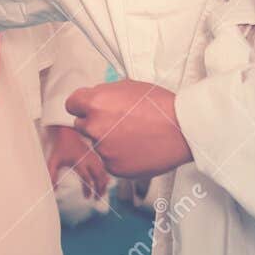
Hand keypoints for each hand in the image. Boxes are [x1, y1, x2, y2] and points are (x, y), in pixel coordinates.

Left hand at [44, 124, 110, 198]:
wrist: (66, 132)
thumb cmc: (59, 147)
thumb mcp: (53, 161)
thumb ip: (52, 176)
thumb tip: (54, 190)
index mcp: (79, 162)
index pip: (87, 178)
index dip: (88, 189)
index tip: (87, 197)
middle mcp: (88, 159)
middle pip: (99, 176)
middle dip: (100, 188)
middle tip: (97, 199)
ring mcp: (93, 156)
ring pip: (103, 171)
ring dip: (104, 183)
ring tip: (102, 193)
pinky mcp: (94, 154)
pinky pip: (103, 166)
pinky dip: (104, 175)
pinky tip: (104, 181)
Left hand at [65, 79, 191, 178]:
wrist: (182, 130)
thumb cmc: (161, 106)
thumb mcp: (130, 86)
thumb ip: (106, 94)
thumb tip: (94, 99)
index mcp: (96, 103)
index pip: (72, 104)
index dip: (82, 105)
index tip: (89, 109)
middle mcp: (95, 126)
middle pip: (82, 125)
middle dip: (95, 123)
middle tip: (119, 122)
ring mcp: (103, 150)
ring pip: (97, 144)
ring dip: (109, 141)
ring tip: (134, 135)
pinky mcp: (113, 168)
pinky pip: (109, 161)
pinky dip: (119, 156)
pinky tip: (137, 148)